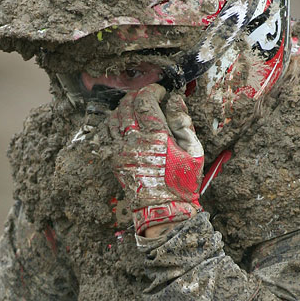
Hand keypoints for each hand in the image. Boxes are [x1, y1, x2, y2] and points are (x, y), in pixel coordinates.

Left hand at [109, 84, 203, 235]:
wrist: (163, 210)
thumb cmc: (181, 183)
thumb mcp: (193, 150)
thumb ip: (183, 122)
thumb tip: (175, 99)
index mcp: (155, 136)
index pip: (145, 101)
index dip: (152, 90)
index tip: (160, 91)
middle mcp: (133, 142)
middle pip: (126, 106)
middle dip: (137, 96)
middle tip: (147, 96)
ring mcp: (120, 151)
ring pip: (113, 119)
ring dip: (123, 108)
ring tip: (136, 108)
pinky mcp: (114, 161)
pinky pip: (106, 136)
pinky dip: (112, 125)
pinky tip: (122, 124)